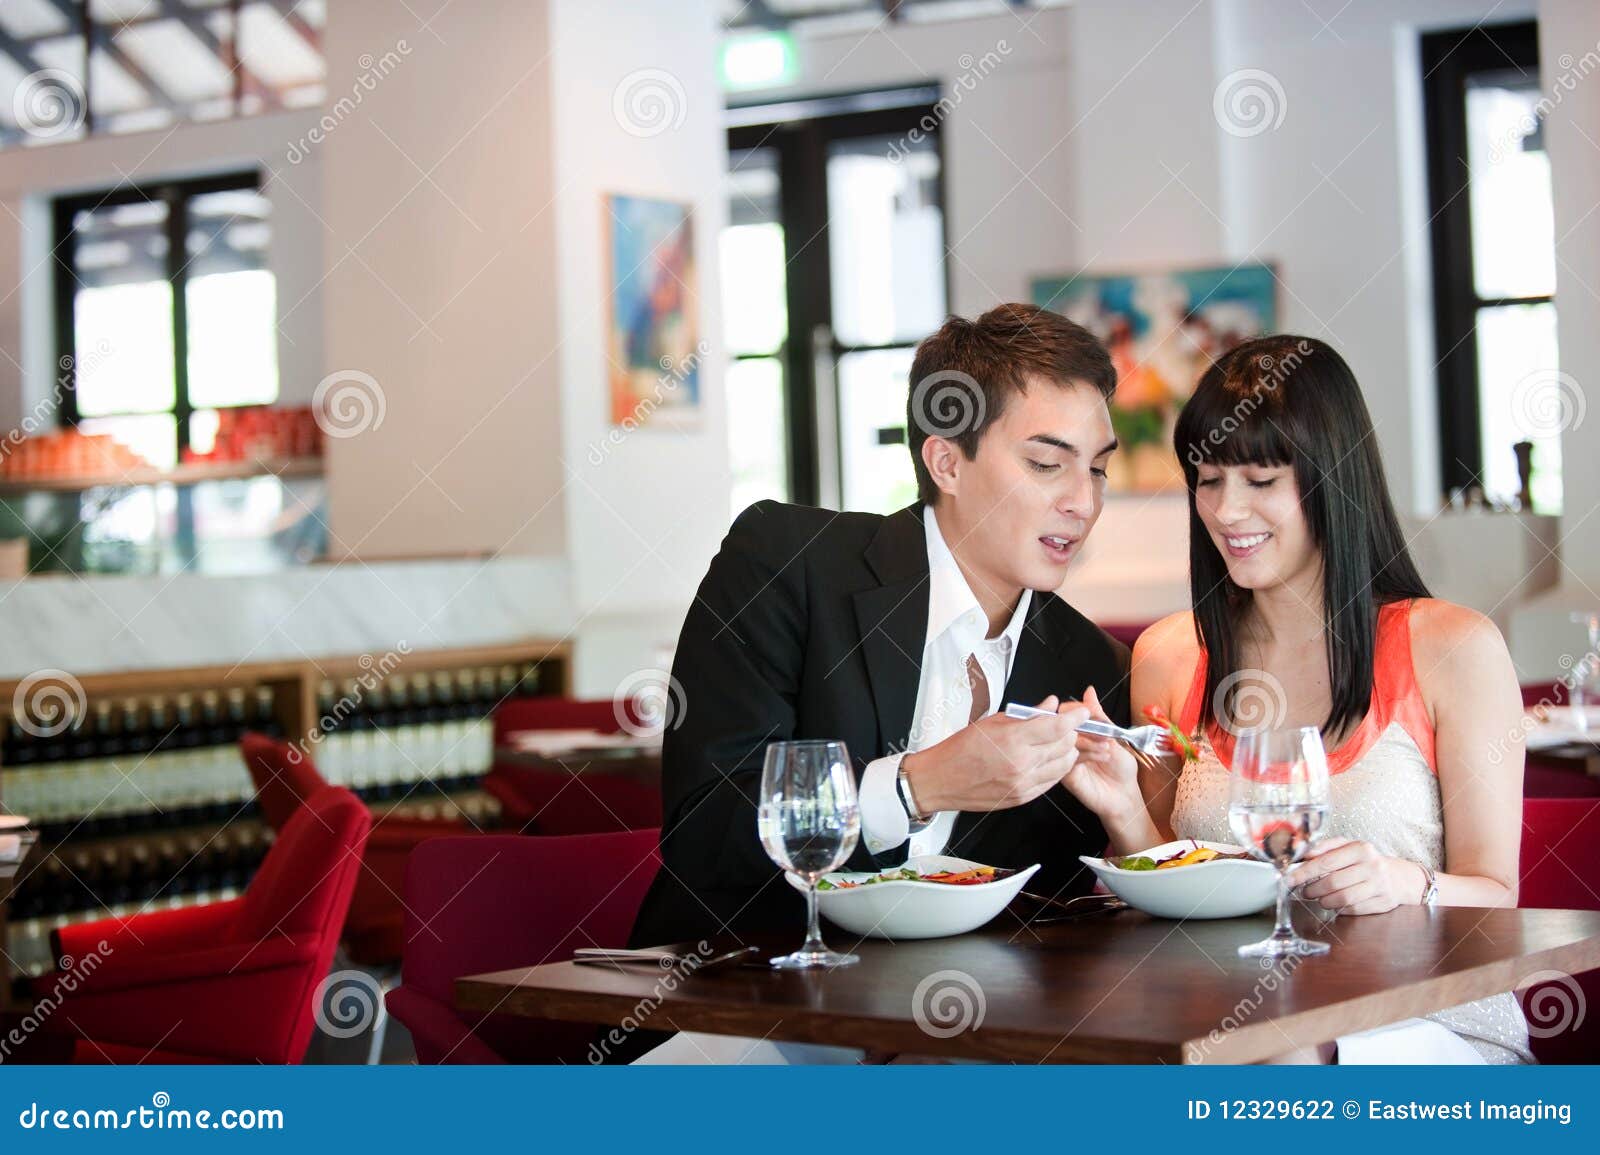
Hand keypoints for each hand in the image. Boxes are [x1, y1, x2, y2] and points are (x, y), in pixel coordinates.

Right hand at [903, 695, 1086, 813]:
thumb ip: (1026, 715)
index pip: (1057, 727)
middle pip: (1065, 746)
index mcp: (1013, 740)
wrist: (942, 779)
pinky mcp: (1023, 797)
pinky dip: (1056, 768)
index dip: (1075, 718)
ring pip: (1063, 766)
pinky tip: (1048, 759)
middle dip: (1071, 733)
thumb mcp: (993, 722)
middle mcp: (1021, 763)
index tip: (1082, 712)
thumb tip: (1050, 705)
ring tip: (1058, 742)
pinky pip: (1052, 781)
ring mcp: (1023, 783)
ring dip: (1066, 752)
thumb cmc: (961, 749)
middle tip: (1066, 725)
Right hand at [1057, 686, 1142, 823]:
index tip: (1091, 715)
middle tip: (1104, 734)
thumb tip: (1089, 691)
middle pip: (1063, 724)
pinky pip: (1067, 758)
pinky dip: (1086, 754)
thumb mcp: (1114, 736)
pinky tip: (1102, 757)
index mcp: (1078, 732)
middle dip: (1086, 726)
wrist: (1124, 795)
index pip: (1066, 712)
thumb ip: (1099, 716)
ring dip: (1089, 741)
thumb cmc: (1120, 768)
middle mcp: (1068, 743)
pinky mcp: (1066, 774)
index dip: (1077, 711)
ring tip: (1107, 748)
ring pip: (1066, 740)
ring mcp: (1065, 758)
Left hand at [1285, 837, 1424, 914]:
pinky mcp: (1382, 903)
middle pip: (1332, 883)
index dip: (1304, 873)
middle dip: (1312, 889)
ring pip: (1342, 899)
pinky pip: (1353, 909)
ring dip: (1324, 900)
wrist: (1400, 877)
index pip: (1325, 862)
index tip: (1289, 879)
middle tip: (1305, 891)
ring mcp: (1379, 886)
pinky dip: (1340, 908)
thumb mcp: (1348, 846)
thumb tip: (1302, 852)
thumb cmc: (1366, 861)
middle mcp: (1372, 867)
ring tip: (1319, 897)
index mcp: (1361, 849)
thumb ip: (1325, 847)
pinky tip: (1336, 902)